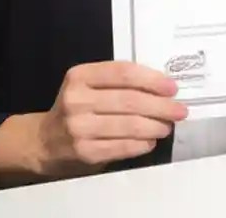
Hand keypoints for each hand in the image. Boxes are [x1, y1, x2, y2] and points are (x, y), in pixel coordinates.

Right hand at [33, 61, 187, 176]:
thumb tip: (162, 87)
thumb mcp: (87, 86)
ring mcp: (79, 127)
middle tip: (179, 110)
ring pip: (129, 125)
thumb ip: (117, 83)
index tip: (172, 87)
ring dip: (155, 126)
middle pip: (129, 100)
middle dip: (161, 106)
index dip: (151, 79)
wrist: (45, 141)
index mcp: (79, 76)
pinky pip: (122, 147)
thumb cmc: (76, 109)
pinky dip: (142, 144)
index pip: (122, 73)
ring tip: (167, 126)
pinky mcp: (85, 152)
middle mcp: (76, 100)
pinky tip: (150, 141)